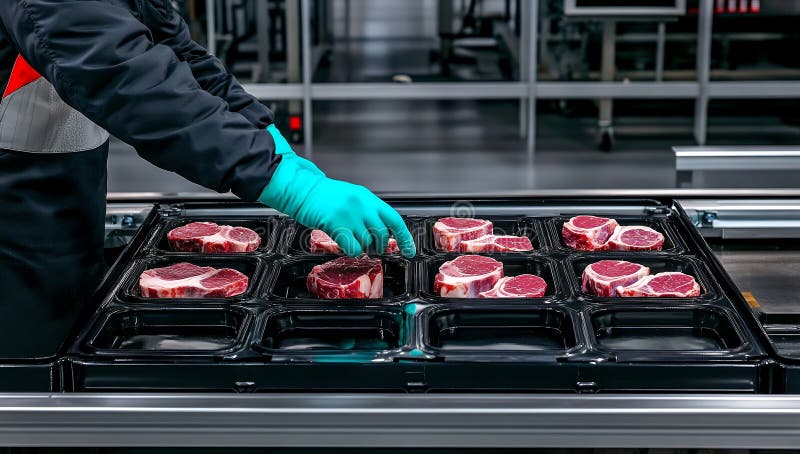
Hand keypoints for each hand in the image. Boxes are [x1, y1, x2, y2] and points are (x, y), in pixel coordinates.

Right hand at [259, 128, 415, 257]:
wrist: (303, 189)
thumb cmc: (325, 195)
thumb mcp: (353, 197)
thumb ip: (368, 212)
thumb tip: (382, 231)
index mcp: (369, 199)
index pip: (394, 220)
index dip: (404, 237)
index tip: (409, 250)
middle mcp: (363, 206)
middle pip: (381, 236)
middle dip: (377, 245)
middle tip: (370, 245)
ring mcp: (350, 216)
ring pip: (367, 243)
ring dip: (361, 247)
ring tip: (351, 239)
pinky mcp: (337, 225)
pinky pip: (352, 248)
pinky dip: (350, 250)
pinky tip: (343, 242)